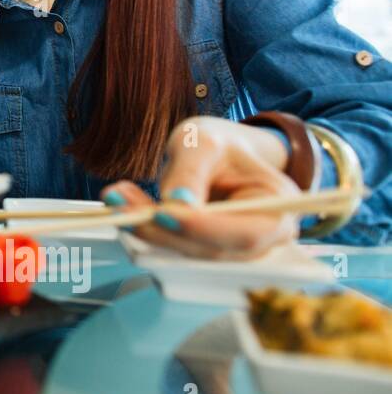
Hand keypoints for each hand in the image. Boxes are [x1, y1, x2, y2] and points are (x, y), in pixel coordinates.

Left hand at [102, 116, 299, 259]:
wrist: (216, 152)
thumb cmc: (219, 143)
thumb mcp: (204, 142)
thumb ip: (191, 171)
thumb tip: (177, 205)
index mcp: (279, 210)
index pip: (244, 234)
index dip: (203, 230)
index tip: (162, 213)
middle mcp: (262, 240)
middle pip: (211, 250)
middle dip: (162, 230)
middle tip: (120, 203)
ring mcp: (230, 250)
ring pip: (186, 252)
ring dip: (146, 229)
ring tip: (116, 198)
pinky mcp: (200, 251)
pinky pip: (172, 247)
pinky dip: (145, 228)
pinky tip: (122, 205)